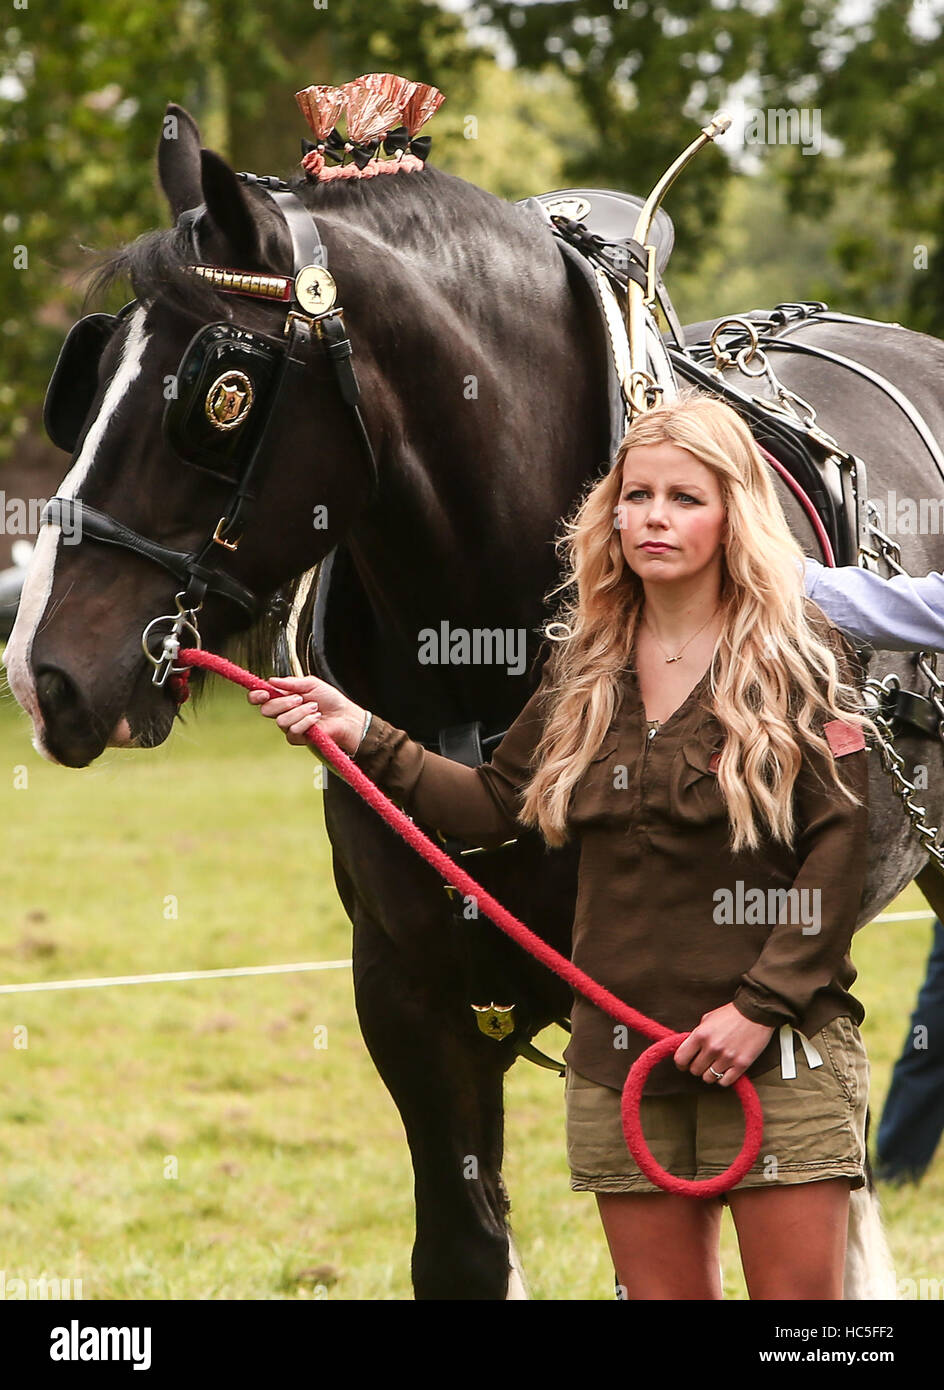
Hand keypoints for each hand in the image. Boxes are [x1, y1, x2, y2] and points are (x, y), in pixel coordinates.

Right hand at [247, 675, 365, 752]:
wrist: (345, 716)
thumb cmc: (330, 699)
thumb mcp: (311, 684)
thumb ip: (291, 682)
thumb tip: (271, 680)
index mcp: (283, 697)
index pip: (261, 698)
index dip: (257, 695)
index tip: (264, 692)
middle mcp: (283, 712)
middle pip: (266, 710)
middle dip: (283, 702)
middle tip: (300, 698)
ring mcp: (289, 726)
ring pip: (281, 721)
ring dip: (300, 712)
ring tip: (315, 708)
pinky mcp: (297, 738)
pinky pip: (293, 731)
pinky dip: (306, 722)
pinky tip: (316, 718)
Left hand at [673, 1003, 774, 1086]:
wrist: (756, 1013)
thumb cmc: (731, 1014)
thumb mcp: (707, 1019)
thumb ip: (697, 1034)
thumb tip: (689, 1048)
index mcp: (700, 1034)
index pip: (681, 1059)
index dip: (681, 1064)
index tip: (684, 1064)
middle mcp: (712, 1048)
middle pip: (695, 1070)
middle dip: (697, 1067)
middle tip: (703, 1062)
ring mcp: (727, 1057)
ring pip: (708, 1078)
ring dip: (710, 1074)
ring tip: (715, 1065)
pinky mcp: (741, 1065)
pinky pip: (724, 1082)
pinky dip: (723, 1079)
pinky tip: (725, 1070)